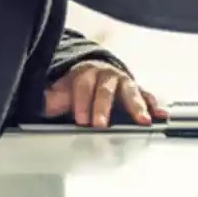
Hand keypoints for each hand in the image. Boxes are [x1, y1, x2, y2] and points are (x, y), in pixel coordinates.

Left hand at [43, 60, 167, 127]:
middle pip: (105, 89)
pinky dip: (154, 105)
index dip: (81, 102)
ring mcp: (123, 81)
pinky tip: (161, 115)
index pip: (83, 85)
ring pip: (130, 91)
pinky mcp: (136, 90)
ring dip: (137, 106)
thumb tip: (36, 103)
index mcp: (85, 73)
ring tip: (143, 120)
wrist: (95, 72)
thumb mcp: (61, 91)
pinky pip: (147, 96)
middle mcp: (106, 74)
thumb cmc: (77, 87)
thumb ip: (50, 98)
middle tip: (101, 124)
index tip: (81, 120)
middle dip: (103, 106)